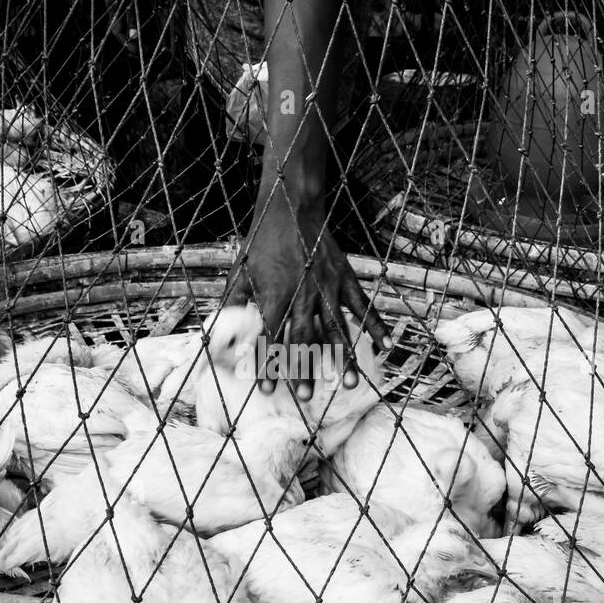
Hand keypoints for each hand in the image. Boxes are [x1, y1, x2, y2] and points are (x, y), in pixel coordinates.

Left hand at [227, 187, 390, 400]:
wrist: (291, 205)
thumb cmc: (261, 241)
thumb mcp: (240, 271)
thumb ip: (234, 303)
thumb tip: (220, 332)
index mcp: (275, 294)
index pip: (271, 337)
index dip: (268, 364)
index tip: (268, 390)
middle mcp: (303, 294)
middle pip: (305, 338)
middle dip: (305, 369)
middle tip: (306, 397)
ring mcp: (328, 286)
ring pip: (336, 328)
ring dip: (342, 357)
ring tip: (348, 382)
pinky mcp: (345, 278)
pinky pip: (362, 306)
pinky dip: (374, 325)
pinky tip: (383, 346)